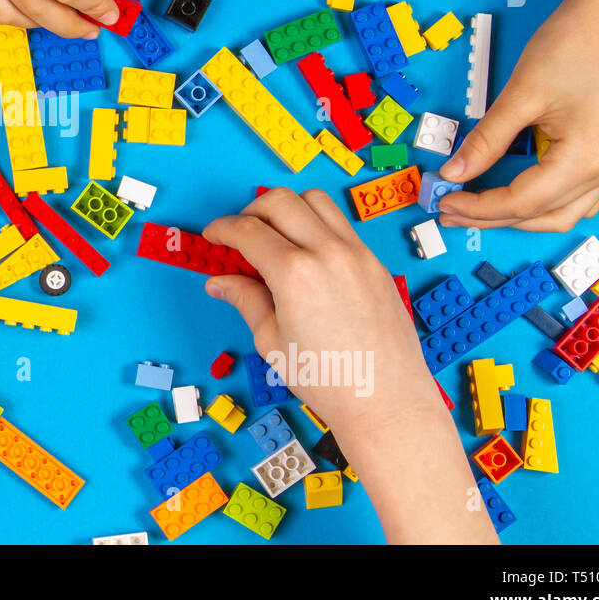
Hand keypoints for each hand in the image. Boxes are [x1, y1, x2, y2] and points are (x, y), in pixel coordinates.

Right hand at [202, 188, 440, 436]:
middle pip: (279, 201)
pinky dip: (315, 222)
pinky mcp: (374, 262)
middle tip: (239, 234)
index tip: (212, 236)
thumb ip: (245, 300)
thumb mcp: (272, 341)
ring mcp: (356, 253)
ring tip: (274, 234)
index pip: (248, 230)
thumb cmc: (327, 380)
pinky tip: (306, 250)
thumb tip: (219, 282)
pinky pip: (340, 223)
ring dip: (287, 207)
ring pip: (314, 199)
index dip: (222, 228)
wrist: (386, 400)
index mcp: (294, 273)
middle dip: (251, 210)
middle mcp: (327, 252)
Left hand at [437, 0, 598, 231]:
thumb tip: (453, 171)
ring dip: (517, 216)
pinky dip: (541, 205)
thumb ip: (485, 140)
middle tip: (449, 209)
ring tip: (474, 208)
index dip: (478, 207)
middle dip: (491, 216)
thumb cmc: (573, 45)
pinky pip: (575, 198)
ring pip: (559, 214)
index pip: (521, 201)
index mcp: (586, 158)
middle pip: (539, 214)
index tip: (445, 200)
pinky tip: (512, 197)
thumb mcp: (520, 95)